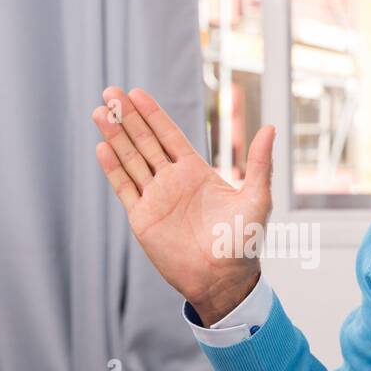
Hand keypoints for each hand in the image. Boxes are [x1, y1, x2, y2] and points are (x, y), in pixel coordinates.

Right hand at [92, 87, 274, 324]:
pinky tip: (102, 147)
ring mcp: (155, 198)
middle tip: (111, 92)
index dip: (153, 114)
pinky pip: (124, 188)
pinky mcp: (142, 218)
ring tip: (100, 112)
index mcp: (196, 172)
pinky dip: (112, 167)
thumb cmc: (244, 242)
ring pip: (130, 160)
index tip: (137, 93)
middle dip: (128, 117)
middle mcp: (173, 181)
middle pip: (145, 141)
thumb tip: (270, 127)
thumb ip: (260, 163)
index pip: (169, 136)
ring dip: (115, 136)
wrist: (223, 279)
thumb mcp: (257, 198)